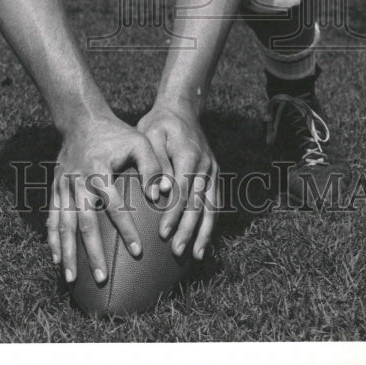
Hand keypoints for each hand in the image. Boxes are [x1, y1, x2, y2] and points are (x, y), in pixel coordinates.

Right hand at [47, 114, 161, 284]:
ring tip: (72, 278)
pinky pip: (52, 218)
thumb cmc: (116, 133)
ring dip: (67, 253)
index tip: (137, 252)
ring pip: (63, 225)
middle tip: (102, 278)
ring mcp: (63, 186)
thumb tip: (160, 194)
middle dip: (92, 253)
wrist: (82, 120)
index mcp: (99, 171)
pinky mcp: (56, 188)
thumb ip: (152, 166)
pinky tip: (57, 259)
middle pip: (84, 223)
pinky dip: (53, 239)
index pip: (114, 206)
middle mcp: (78, 181)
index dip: (126, 229)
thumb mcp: (139, 141)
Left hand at [137, 100, 218, 259]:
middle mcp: (206, 165)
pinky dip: (211, 222)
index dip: (174, 214)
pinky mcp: (214, 174)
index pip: (182, 191)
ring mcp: (213, 170)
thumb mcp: (150, 134)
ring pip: (212, 206)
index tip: (163, 233)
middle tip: (176, 251)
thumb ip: (155, 163)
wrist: (181, 109)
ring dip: (204, 232)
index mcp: (190, 155)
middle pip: (198, 203)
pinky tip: (204, 241)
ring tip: (196, 255)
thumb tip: (159, 193)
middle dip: (188, 229)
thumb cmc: (159, 123)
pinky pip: (215, 201)